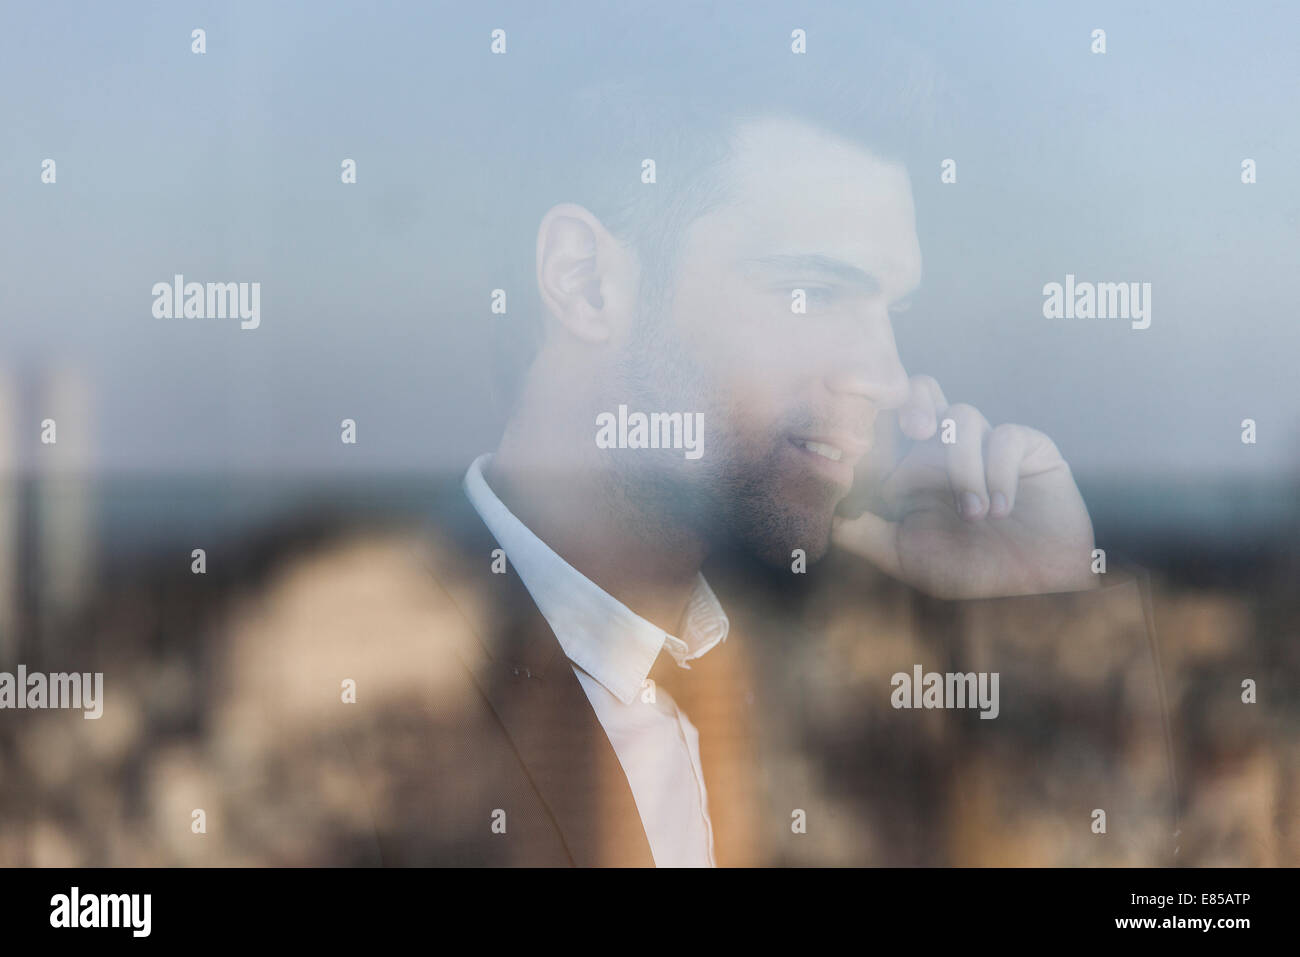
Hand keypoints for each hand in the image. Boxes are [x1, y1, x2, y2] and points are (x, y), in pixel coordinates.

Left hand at [832, 374, 1097, 598]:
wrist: (1039, 587)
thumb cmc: (973, 571)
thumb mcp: (907, 558)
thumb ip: (866, 534)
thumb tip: (824, 514)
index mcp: (913, 466)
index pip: (886, 422)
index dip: (874, 420)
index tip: (866, 440)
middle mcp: (948, 449)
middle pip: (922, 393)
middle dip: (914, 404)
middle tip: (917, 431)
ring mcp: (988, 445)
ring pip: (962, 417)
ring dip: (963, 467)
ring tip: (975, 514)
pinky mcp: (1029, 449)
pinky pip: (1006, 437)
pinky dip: (999, 472)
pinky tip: (1001, 508)